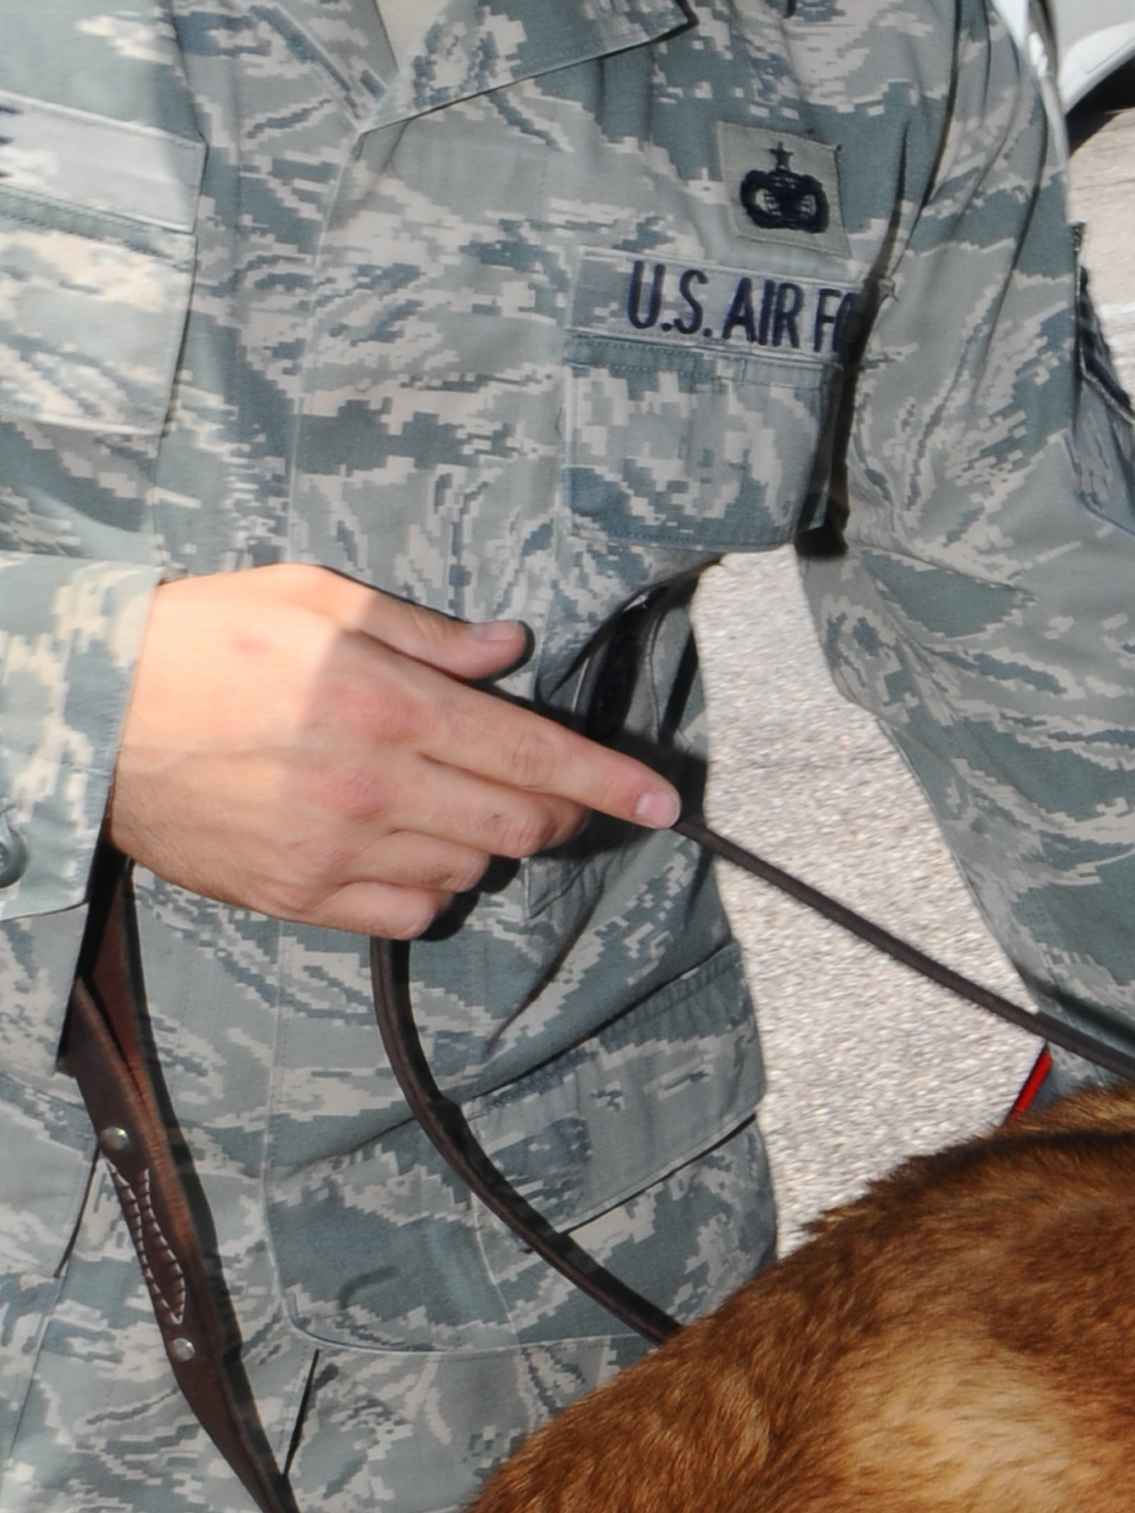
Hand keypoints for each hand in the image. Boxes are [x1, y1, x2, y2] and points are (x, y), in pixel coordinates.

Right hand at [108, 567, 678, 938]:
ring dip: (491, 842)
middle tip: (554, 791)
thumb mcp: (317, 598)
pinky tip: (414, 848)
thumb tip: (507, 650)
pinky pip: (410, 914)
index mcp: (386, 702)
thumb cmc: (205, 638)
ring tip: (457, 802)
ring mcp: (336, 849)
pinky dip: (436, 887)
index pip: (533, 752)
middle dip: (559, 811)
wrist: (93, 716)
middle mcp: (372, 784)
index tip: (663, 802)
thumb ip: (424, 632)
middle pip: (519, 823)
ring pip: (471, 869)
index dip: (610, 781)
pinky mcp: (299, 896)